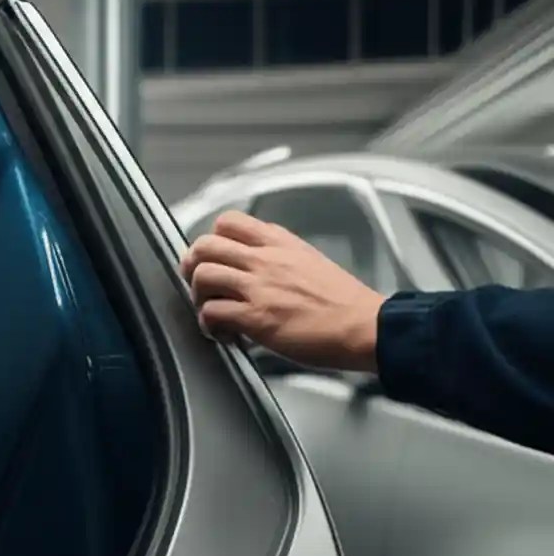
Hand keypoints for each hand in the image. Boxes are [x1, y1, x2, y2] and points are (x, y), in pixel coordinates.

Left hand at [179, 210, 385, 371]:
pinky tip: (224, 333)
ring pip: (202, 276)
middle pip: (205, 245)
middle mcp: (265, 259)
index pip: (228, 221)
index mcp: (279, 243)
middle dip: (192, 265)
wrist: (365, 326)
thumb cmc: (343, 301)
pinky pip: (211, 313)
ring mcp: (259, 287)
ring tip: (211, 311)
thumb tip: (253, 256)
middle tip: (198, 284)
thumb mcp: (310, 259)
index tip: (211, 258)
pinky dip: (209, 325)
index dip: (210, 239)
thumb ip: (279, 253)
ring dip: (198, 297)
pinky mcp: (256, 317)